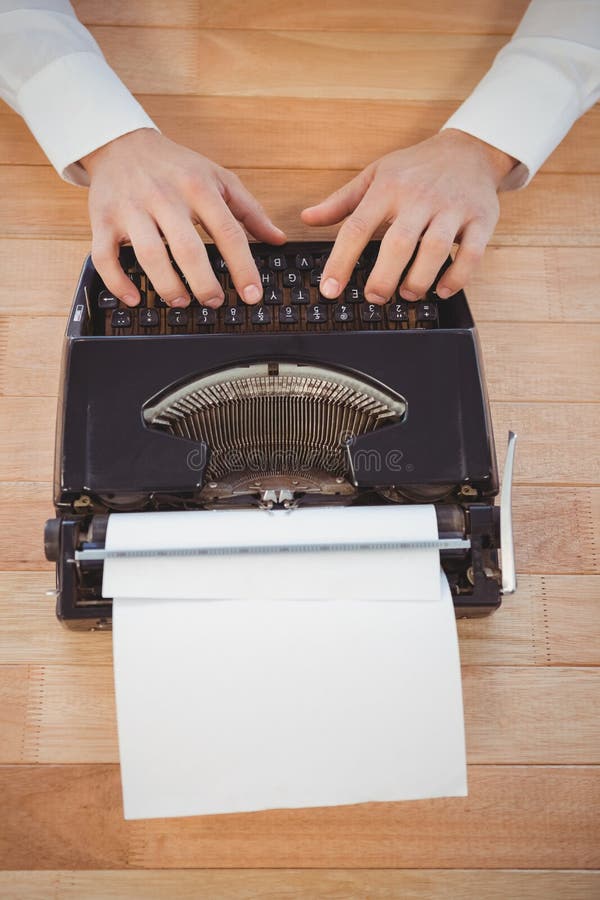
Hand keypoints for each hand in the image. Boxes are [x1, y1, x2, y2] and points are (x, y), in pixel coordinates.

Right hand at [80, 128, 285, 307]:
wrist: (122, 143)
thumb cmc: (175, 167)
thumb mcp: (218, 178)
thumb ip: (249, 211)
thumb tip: (277, 239)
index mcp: (197, 187)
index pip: (227, 232)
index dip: (243, 268)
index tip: (253, 295)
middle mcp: (164, 197)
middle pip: (187, 248)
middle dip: (204, 283)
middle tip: (215, 301)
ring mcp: (131, 209)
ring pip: (149, 255)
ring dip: (168, 286)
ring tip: (182, 301)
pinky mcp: (102, 220)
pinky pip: (105, 257)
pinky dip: (118, 283)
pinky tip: (134, 298)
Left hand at [301, 129, 515, 302]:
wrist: (470, 149)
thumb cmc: (416, 168)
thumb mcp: (375, 176)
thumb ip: (341, 202)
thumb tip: (307, 218)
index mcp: (388, 188)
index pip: (357, 228)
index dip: (340, 262)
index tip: (329, 289)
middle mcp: (420, 197)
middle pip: (398, 243)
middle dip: (383, 278)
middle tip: (374, 297)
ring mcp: (452, 208)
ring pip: (436, 250)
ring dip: (419, 280)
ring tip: (406, 294)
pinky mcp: (481, 219)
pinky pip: (472, 253)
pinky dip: (457, 277)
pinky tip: (442, 290)